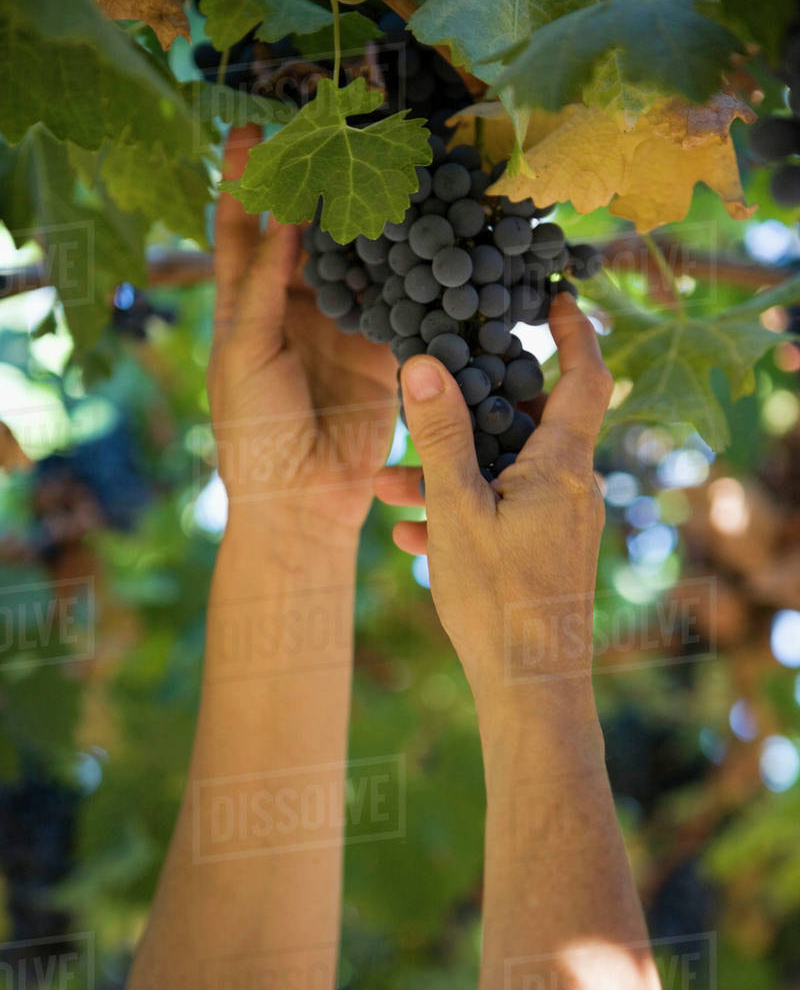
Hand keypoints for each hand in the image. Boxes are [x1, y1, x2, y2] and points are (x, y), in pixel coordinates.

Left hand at [209, 125, 396, 545]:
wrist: (302, 500)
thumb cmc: (253, 429)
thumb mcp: (245, 350)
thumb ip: (263, 284)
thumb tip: (284, 218)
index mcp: (245, 308)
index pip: (239, 231)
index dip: (241, 181)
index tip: (247, 130)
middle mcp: (293, 310)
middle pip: (305, 234)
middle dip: (313, 186)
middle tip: (333, 135)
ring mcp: (339, 329)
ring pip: (354, 261)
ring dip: (364, 220)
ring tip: (380, 169)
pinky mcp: (380, 352)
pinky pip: (394, 302)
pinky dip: (404, 272)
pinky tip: (417, 231)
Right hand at [374, 294, 612, 707]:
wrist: (529, 689)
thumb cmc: (497, 600)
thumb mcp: (458, 510)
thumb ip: (442, 437)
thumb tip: (427, 364)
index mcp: (562, 466)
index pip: (586, 378)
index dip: (575, 332)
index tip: (554, 300)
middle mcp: (571, 489)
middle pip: (530, 424)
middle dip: (470, 414)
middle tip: (431, 398)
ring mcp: (561, 524)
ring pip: (504, 475)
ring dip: (448, 474)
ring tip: (385, 487)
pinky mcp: (546, 554)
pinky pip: (503, 515)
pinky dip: (461, 513)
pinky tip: (410, 535)